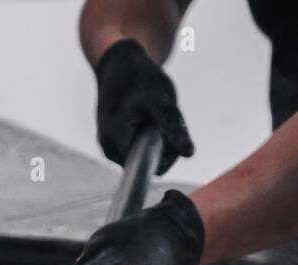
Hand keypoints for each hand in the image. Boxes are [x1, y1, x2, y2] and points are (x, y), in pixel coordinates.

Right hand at [96, 38, 193, 174]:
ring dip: (154, 139)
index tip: (169, 129)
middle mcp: (108, 149)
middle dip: (160, 144)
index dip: (165, 153)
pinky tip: (144, 117)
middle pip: (144, 163)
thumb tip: (189, 154)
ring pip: (141, 156)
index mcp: (116, 142)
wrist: (119, 64)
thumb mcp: (161, 101)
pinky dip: (146, 136)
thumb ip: (173, 129)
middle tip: (161, 116)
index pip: (147, 167)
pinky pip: (136, 148)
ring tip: (150, 114)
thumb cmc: (140, 78)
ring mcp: (108, 146)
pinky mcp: (111, 142)